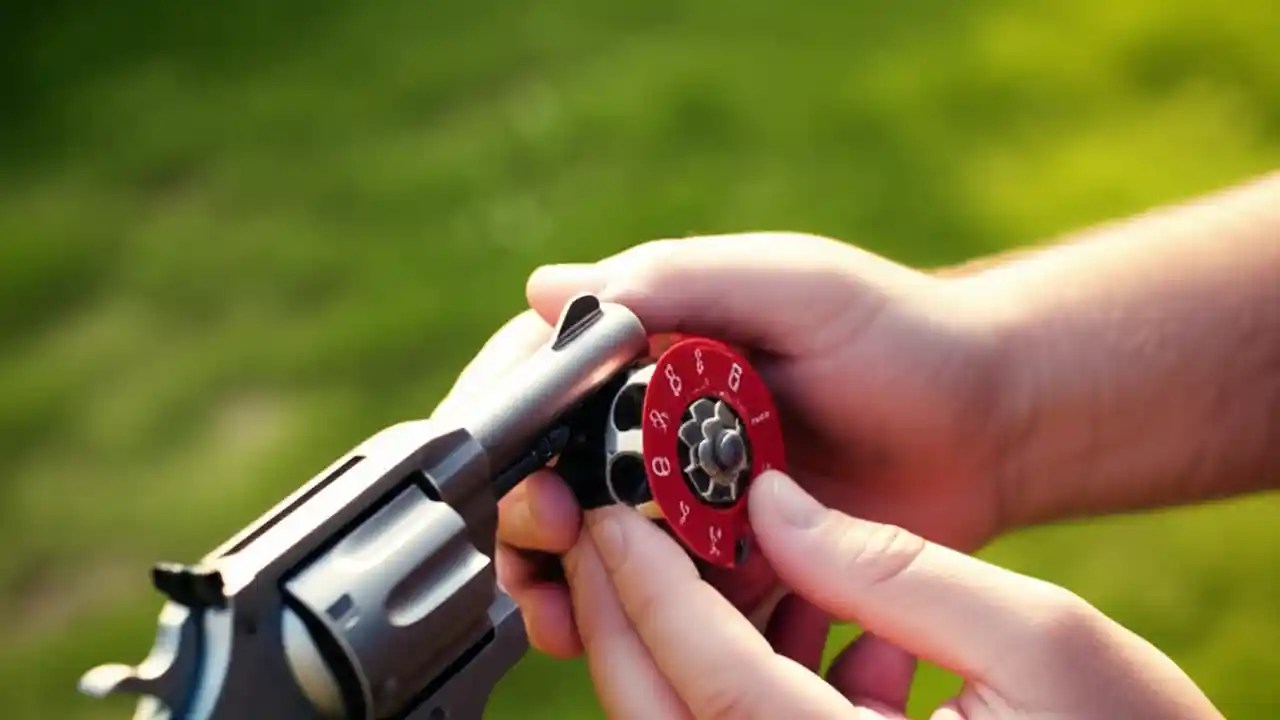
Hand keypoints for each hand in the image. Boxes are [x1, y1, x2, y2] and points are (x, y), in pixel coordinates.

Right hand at [436, 233, 1012, 656]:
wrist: (991, 423)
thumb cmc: (898, 333)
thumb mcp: (792, 285)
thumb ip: (681, 280)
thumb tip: (545, 290)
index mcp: (650, 352)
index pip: (540, 381)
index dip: (504, 422)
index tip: (502, 458)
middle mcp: (653, 430)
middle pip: (549, 477)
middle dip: (524, 514)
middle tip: (546, 532)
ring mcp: (688, 505)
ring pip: (593, 552)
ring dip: (562, 581)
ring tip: (562, 608)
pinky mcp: (730, 569)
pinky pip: (664, 606)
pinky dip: (633, 626)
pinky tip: (624, 640)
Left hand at [566, 470, 1221, 719]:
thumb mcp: (1041, 638)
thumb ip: (891, 569)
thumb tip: (773, 503)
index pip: (710, 674)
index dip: (650, 586)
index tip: (615, 513)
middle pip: (667, 713)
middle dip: (623, 617)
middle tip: (608, 531)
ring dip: (678, 648)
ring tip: (697, 562)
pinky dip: (755, 687)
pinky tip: (834, 642)